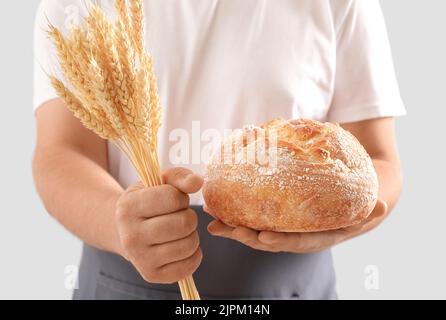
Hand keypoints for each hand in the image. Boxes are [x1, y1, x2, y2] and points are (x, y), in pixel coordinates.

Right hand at [115, 168, 203, 283]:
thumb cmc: (148, 202)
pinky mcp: (152, 275)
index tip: (173, 199)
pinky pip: (189, 266)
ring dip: (192, 235)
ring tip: (179, 231)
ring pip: (189, 245)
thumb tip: (198, 182)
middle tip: (178, 216)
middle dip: (189, 216)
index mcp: (128, 207)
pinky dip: (194, 254)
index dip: (180, 196)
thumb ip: (179, 176)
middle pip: (184, 223)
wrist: (126, 232)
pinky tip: (182, 245)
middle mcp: (130, 236)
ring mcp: (140, 259)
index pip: (172, 197)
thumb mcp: (158, 183)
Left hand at [206, 200, 387, 253]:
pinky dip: (235, 216)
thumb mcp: (368, 206)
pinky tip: (218, 209)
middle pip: (268, 240)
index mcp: (318, 237)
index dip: (280, 241)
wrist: (352, 205)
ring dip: (233, 228)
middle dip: (246, 236)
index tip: (262, 237)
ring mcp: (286, 229)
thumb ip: (372, 209)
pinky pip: (254, 219)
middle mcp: (298, 236)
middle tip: (226, 228)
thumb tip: (383, 206)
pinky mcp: (277, 219)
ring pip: (256, 232)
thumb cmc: (358, 204)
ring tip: (213, 220)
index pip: (297, 242)